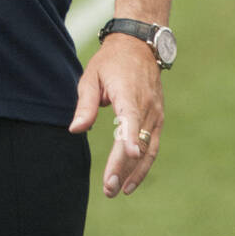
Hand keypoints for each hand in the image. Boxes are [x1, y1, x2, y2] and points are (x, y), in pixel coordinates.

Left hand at [68, 33, 163, 196]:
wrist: (139, 45)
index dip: (130, 136)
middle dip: (123, 167)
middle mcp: (146, 104)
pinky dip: (144, 164)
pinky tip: (131, 180)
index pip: (131, 117)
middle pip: (137, 140)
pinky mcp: (158, 117)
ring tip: (119, 191)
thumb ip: (85, 104)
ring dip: (135, 172)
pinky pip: (153, 145)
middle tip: (109, 189)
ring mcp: (156, 112)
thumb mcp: (91, 76)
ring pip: (148, 148)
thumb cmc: (110, 61)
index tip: (129, 154)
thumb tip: (76, 130)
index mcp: (128, 92)